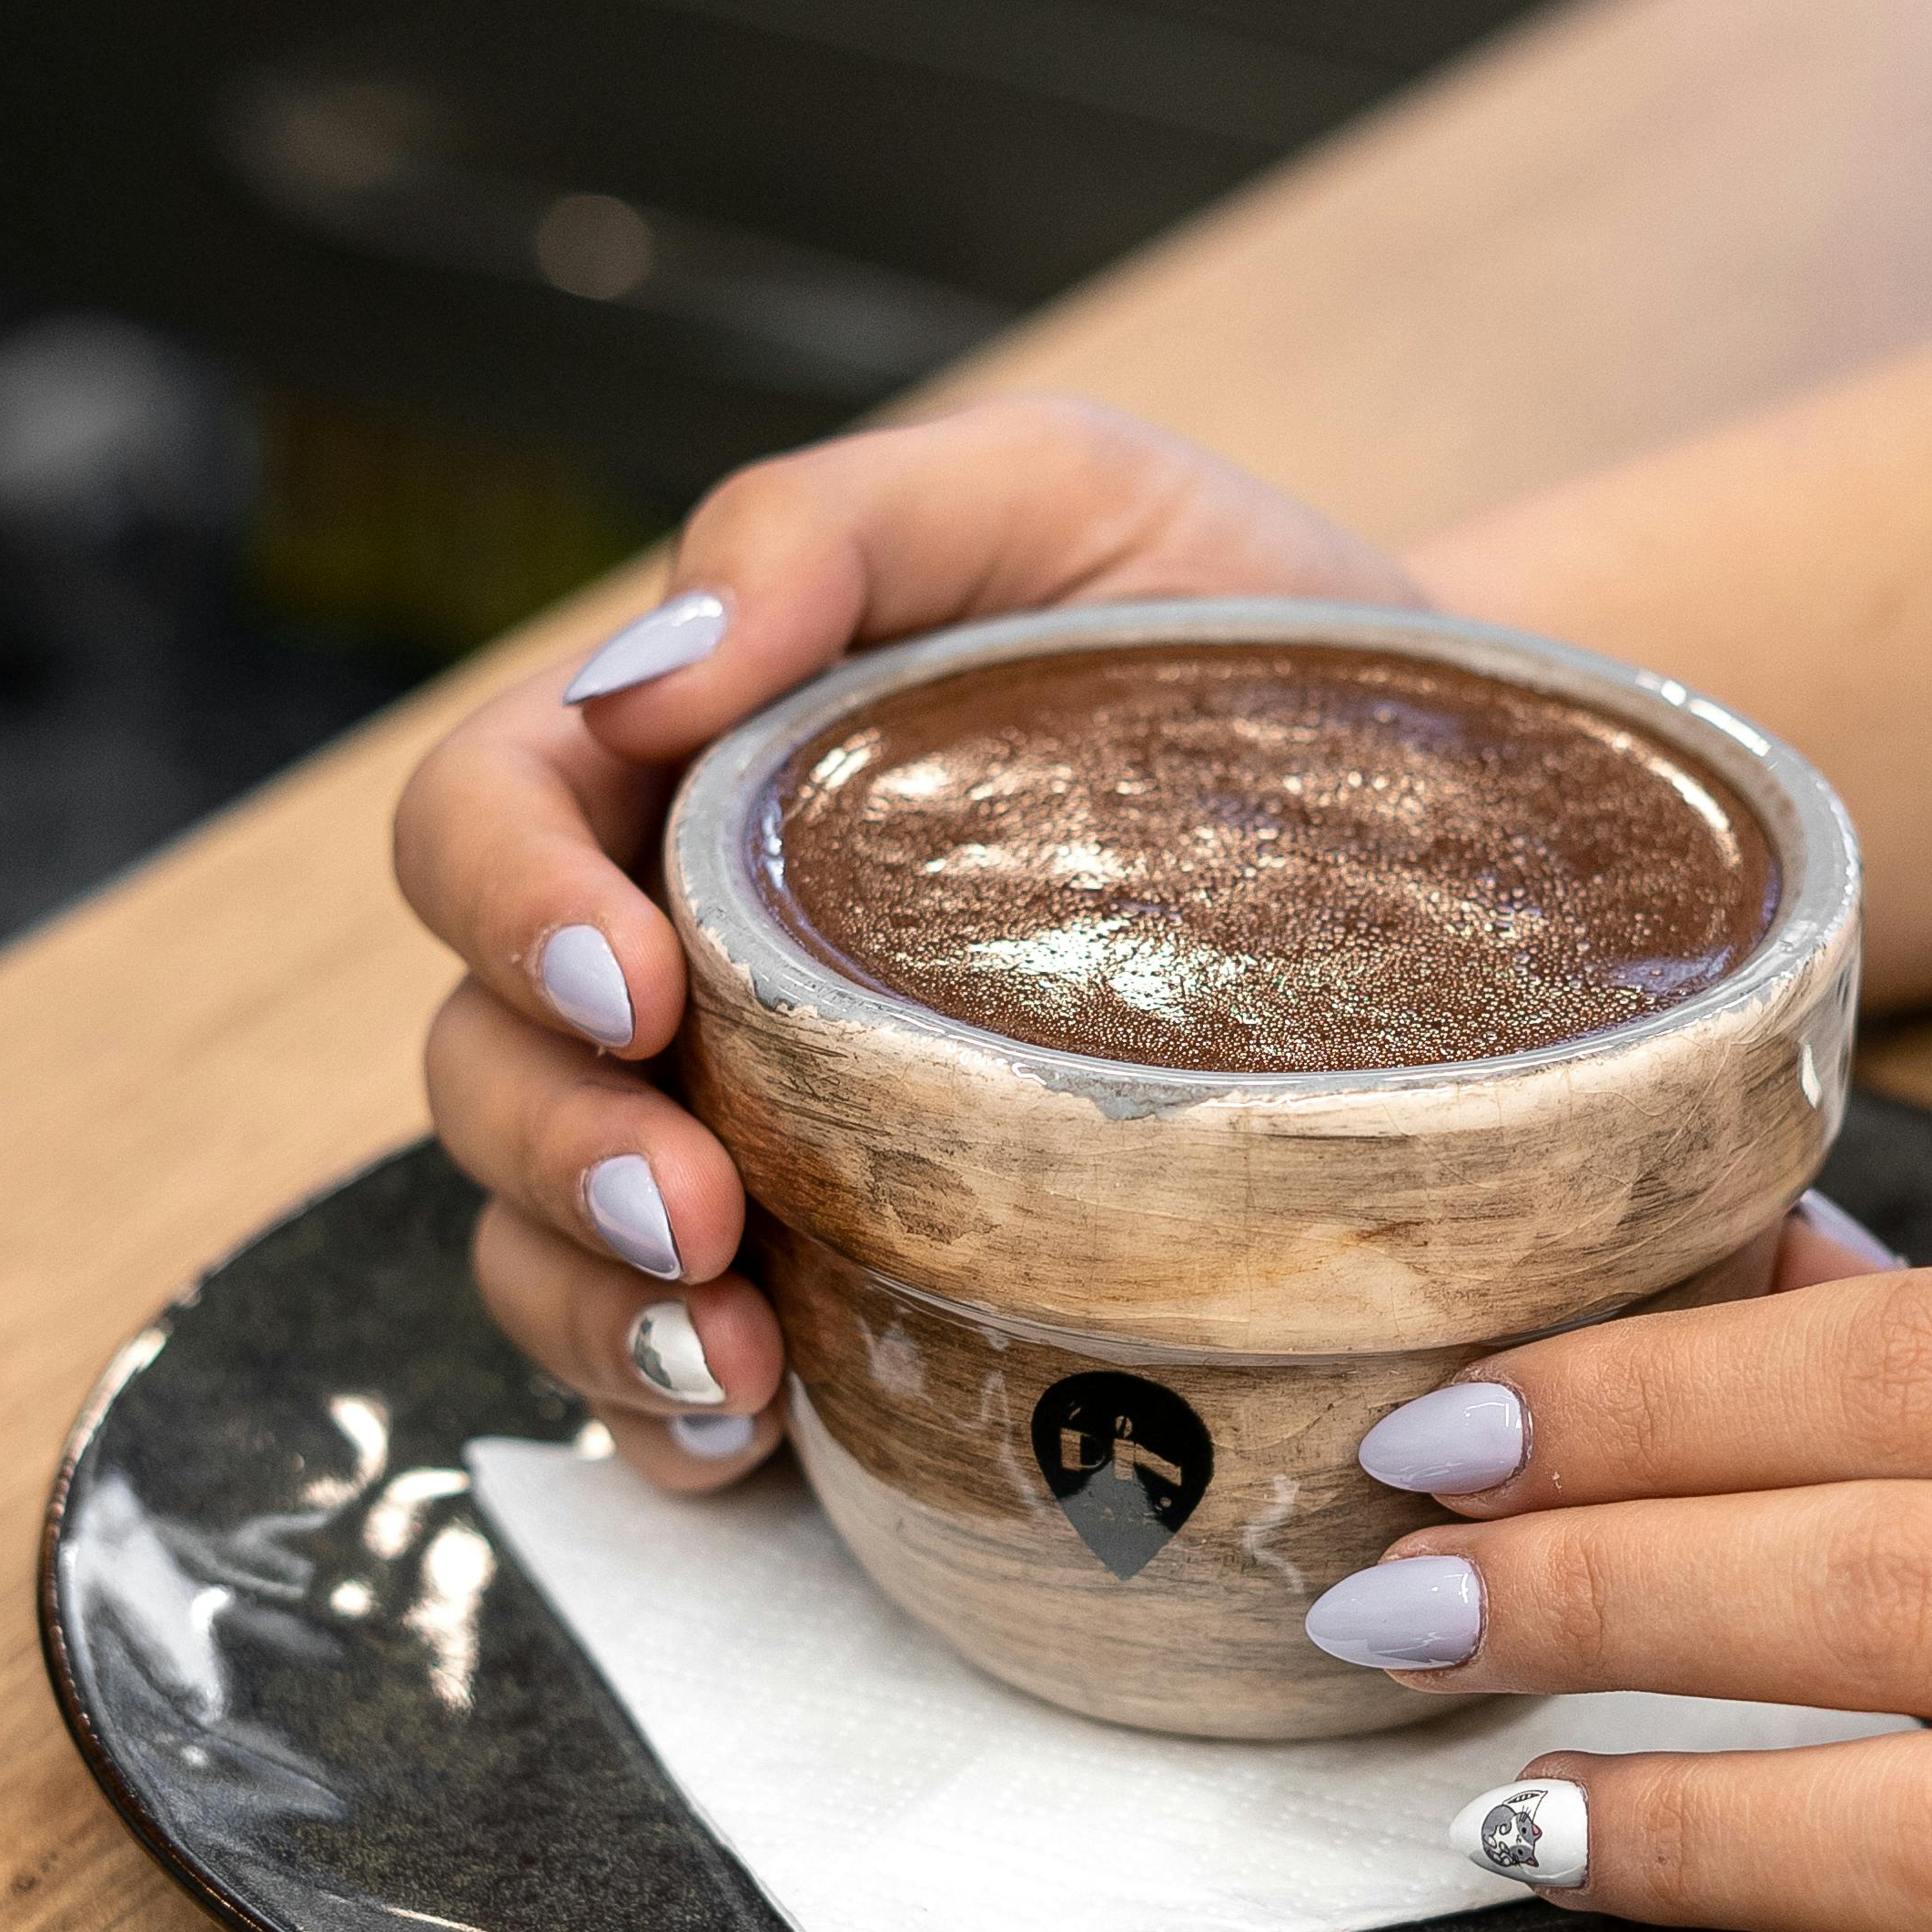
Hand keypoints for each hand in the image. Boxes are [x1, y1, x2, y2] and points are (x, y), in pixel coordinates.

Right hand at [389, 395, 1413, 1487]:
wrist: (1446, 800)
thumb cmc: (1224, 623)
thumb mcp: (1058, 497)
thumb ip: (834, 528)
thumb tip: (649, 674)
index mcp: (681, 768)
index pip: (485, 821)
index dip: (511, 909)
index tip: (633, 987)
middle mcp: (683, 962)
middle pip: (485, 1059)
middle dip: (550, 1149)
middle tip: (692, 1212)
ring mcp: (748, 1130)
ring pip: (544, 1236)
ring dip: (593, 1312)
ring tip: (731, 1359)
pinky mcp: (846, 1275)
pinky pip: (671, 1377)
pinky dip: (667, 1421)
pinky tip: (744, 1434)